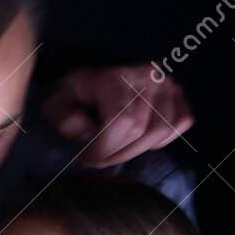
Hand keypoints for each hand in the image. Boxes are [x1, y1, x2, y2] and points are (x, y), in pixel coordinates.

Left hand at [40, 63, 193, 166]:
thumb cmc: (74, 94)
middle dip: (115, 154)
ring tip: (113, 151)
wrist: (92, 79)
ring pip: (161, 132)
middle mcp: (147, 75)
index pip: (122, 121)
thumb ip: (64, 119)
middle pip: (140, 131)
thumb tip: (89, 133)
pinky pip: (178, 125)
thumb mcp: (56, 104)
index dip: (105, 148)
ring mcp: (167, 83)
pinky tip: (136, 140)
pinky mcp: (178, 94)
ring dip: (134, 151)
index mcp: (115, 76)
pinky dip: (158, 140)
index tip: (87, 158)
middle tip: (96, 159)